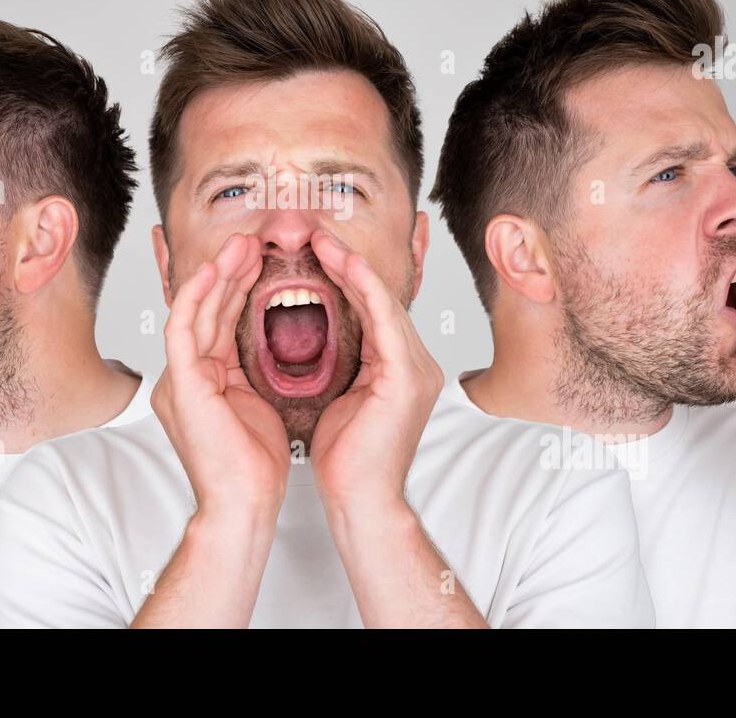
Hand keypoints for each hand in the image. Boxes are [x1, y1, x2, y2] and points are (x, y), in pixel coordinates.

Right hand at [152, 232, 290, 518]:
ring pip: (194, 310)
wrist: (246, 506)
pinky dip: (197, 296)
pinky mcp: (181, 385)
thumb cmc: (255, 467)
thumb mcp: (260, 403)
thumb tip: (272, 345)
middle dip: (228, 272)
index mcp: (204, 380)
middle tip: (250, 241)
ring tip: (240, 245)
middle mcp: (186, 375)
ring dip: (216, 274)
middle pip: (205, 309)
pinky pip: (183, 328)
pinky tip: (213, 271)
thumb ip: (254, 371)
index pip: (216, 320)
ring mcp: (179, 380)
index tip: (254, 258)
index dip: (233, 286)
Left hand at [307, 229, 443, 512]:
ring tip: (323, 241)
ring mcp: (418, 369)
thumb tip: (319, 336)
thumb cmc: (347, 459)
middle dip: (349, 262)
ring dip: (353, 266)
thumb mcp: (341, 396)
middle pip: (383, 297)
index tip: (320, 249)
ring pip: (385, 300)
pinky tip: (343, 265)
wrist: (360, 501)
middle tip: (317, 234)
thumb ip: (343, 362)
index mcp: (402, 368)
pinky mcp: (407, 379)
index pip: (375, 308)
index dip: (350, 275)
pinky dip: (364, 288)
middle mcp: (417, 363)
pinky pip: (385, 319)